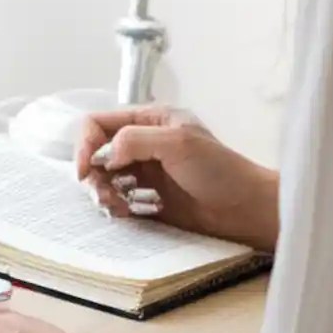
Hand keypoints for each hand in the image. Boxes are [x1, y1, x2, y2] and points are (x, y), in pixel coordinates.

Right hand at [76, 106, 278, 250]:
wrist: (246, 209)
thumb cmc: (220, 172)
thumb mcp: (177, 144)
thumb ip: (134, 140)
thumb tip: (103, 155)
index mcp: (149, 120)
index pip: (98, 124)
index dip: (86, 144)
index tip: (87, 170)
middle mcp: (142, 143)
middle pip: (95, 152)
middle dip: (94, 174)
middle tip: (104, 194)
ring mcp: (144, 171)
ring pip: (103, 178)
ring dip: (103, 192)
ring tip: (118, 206)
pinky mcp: (147, 197)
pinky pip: (116, 199)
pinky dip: (115, 206)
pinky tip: (129, 213)